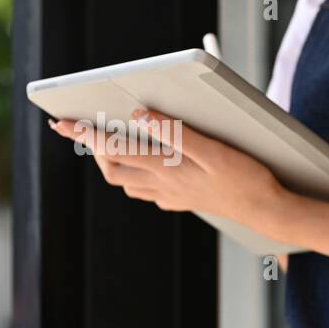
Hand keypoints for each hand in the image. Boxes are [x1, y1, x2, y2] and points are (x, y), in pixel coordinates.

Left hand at [49, 108, 285, 225]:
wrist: (268, 211)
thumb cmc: (247, 179)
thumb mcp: (215, 150)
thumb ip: (177, 133)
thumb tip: (141, 116)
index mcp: (167, 168)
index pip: (113, 148)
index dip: (84, 134)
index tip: (60, 122)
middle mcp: (163, 185)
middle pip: (112, 170)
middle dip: (96, 149)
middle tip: (89, 130)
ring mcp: (172, 196)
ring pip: (127, 184)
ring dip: (113, 164)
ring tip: (112, 145)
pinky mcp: (184, 202)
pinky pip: (149, 193)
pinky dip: (137, 179)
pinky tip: (147, 169)